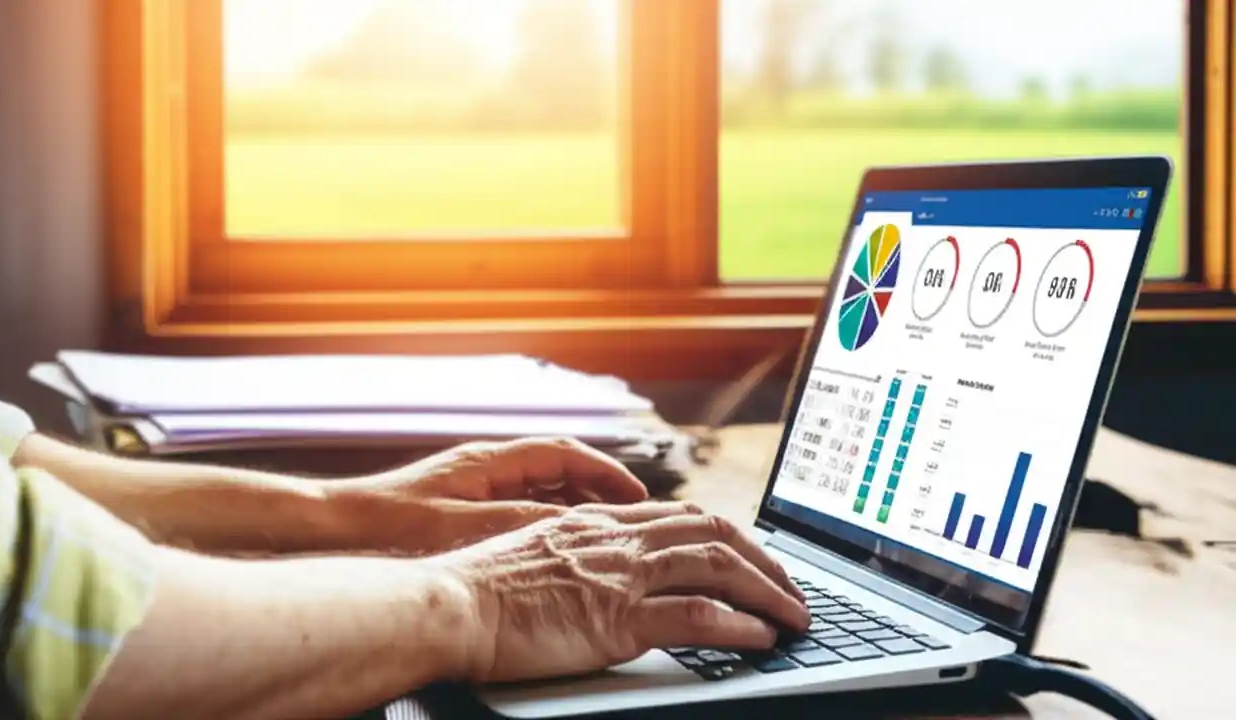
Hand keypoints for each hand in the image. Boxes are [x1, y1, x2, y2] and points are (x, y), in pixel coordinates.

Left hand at [323, 438, 649, 555]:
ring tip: (606, 525)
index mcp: (488, 460)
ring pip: (541, 482)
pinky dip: (549, 512)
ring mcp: (475, 482)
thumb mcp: (463, 527)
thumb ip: (519, 521)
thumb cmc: (390, 524)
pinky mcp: (464, 502)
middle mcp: (485, 464)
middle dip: (599, 483)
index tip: (637, 491)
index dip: (605, 470)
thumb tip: (573, 520)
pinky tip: (558, 538)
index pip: (562, 452)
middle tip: (633, 510)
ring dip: (576, 498)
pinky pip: (521, 500)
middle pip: (558, 463)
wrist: (338, 526)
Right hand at [436, 502, 809, 682]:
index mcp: (596, 522)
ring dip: (767, 591)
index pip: (681, 516)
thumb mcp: (533, 556)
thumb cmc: (475, 589)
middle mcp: (616, 539)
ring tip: (795, 616)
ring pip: (717, 566)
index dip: (727, 535)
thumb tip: (599, 579)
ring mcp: (619, 576)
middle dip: (763, 560)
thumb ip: (575, 558)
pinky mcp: (617, 619)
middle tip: (790, 588)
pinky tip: (761, 638)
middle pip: (713, 532)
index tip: (751, 555)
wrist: (447, 605)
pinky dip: (738, 626)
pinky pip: (695, 616)